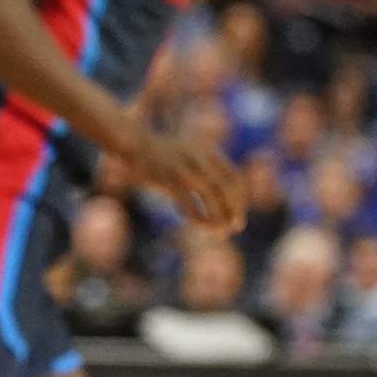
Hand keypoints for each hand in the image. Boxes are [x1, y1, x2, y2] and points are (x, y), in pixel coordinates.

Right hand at [129, 129, 244, 231]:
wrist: (135, 145)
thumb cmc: (164, 158)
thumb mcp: (191, 156)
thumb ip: (207, 171)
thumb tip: (225, 201)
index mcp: (209, 150)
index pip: (235, 177)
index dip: (240, 200)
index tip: (238, 216)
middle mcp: (199, 156)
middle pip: (227, 186)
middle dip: (233, 210)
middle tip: (234, 228)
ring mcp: (183, 167)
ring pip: (210, 195)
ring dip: (217, 217)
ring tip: (217, 231)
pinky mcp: (167, 179)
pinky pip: (188, 203)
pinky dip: (197, 217)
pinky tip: (199, 226)